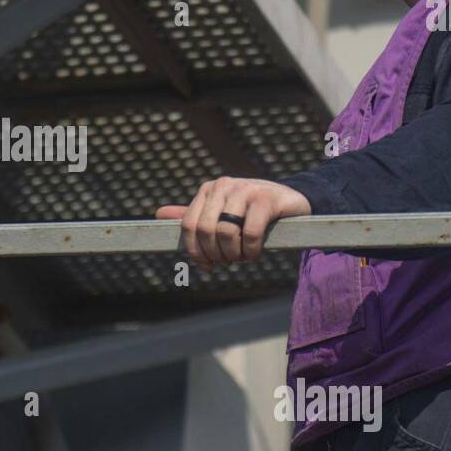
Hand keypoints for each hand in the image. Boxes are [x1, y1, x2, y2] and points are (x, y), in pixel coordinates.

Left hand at [155, 177, 311, 269]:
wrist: (291, 200)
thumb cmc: (252, 210)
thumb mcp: (221, 211)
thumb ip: (193, 214)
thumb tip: (159, 214)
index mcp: (208, 190)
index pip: (188, 225)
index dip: (195, 251)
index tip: (207, 265)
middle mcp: (223, 186)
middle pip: (206, 231)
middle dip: (215, 254)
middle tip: (228, 261)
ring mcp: (245, 189)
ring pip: (226, 232)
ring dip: (234, 254)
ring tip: (242, 257)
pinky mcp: (265, 199)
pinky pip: (250, 233)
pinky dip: (251, 250)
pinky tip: (255, 253)